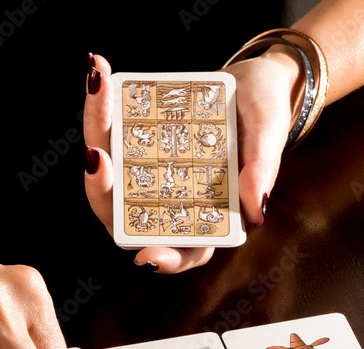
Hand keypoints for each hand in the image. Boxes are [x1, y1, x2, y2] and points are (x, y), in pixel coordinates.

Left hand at [83, 52, 295, 273]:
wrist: (253, 81)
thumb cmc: (266, 115)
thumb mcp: (268, 135)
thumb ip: (262, 169)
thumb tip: (256, 210)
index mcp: (206, 215)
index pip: (183, 250)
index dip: (165, 259)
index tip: (147, 257)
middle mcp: (168, 199)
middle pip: (126, 215)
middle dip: (102, 190)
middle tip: (96, 157)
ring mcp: (146, 171)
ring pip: (108, 171)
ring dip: (95, 132)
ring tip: (98, 90)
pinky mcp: (134, 141)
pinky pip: (110, 131)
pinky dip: (101, 105)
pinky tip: (99, 73)